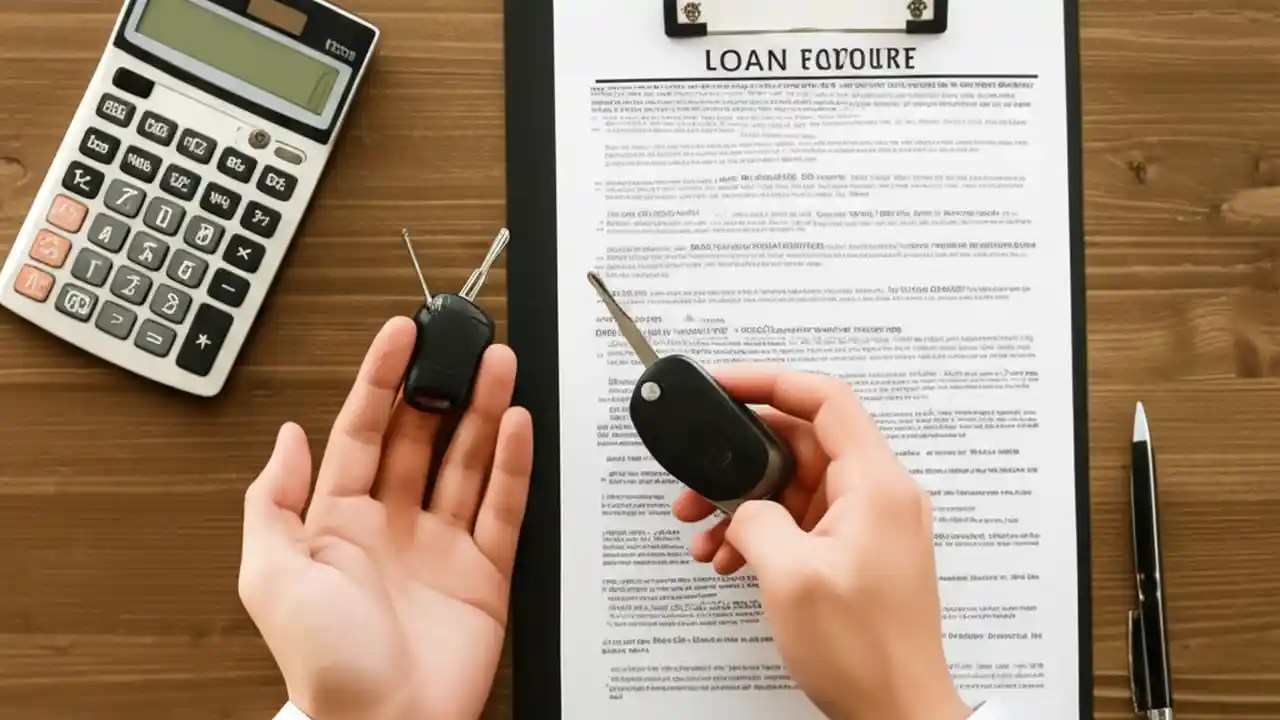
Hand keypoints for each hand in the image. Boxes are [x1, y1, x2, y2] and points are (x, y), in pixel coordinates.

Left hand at [237, 317, 532, 719]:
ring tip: (499, 364)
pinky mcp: (485, 571)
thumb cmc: (325, 663)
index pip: (362, 430)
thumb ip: (272, 500)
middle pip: (422, 437)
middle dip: (442, 386)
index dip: (381, 379)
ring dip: (484, 409)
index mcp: (337, 522)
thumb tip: (287, 436)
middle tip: (461, 342)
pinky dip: (513, 463)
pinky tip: (517, 424)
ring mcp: (441, 546)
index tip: (400, 334)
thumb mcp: (271, 576)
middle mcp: (392, 526)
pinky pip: (502, 505)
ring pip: (466, 460)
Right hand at [673, 368, 970, 719]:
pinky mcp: (855, 553)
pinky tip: (731, 557)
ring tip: (704, 529)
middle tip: (697, 479)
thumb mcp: (792, 577)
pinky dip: (761, 532)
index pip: (825, 399)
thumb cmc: (867, 654)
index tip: (726, 383)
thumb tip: (744, 507)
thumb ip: (756, 521)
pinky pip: (799, 521)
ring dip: (743, 503)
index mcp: (877, 485)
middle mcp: (878, 496)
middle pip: (800, 444)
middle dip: (739, 459)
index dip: (771, 381)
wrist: (897, 713)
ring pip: (793, 486)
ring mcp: (867, 525)